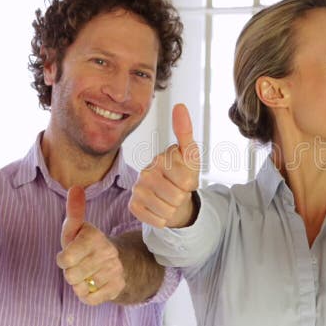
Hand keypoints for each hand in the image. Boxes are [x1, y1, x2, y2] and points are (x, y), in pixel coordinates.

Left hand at [57, 186, 124, 304]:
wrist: (119, 263)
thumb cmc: (89, 245)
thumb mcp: (79, 228)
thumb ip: (74, 210)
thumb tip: (75, 187)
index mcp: (95, 237)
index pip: (64, 259)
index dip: (63, 259)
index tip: (71, 254)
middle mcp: (107, 253)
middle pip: (70, 276)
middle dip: (71, 272)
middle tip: (81, 265)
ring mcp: (113, 272)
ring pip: (79, 288)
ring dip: (79, 284)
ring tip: (88, 274)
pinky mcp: (116, 288)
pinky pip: (89, 299)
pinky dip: (87, 295)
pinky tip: (94, 285)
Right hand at [130, 103, 200, 228]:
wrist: (172, 198)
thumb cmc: (183, 175)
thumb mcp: (190, 156)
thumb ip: (185, 132)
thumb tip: (179, 105)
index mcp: (160, 158)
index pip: (187, 180)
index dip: (192, 184)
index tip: (187, 179)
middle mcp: (145, 172)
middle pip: (177, 196)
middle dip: (183, 197)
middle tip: (178, 190)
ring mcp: (138, 189)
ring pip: (167, 210)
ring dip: (174, 209)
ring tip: (171, 199)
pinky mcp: (133, 206)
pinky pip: (156, 220)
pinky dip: (163, 219)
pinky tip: (161, 209)